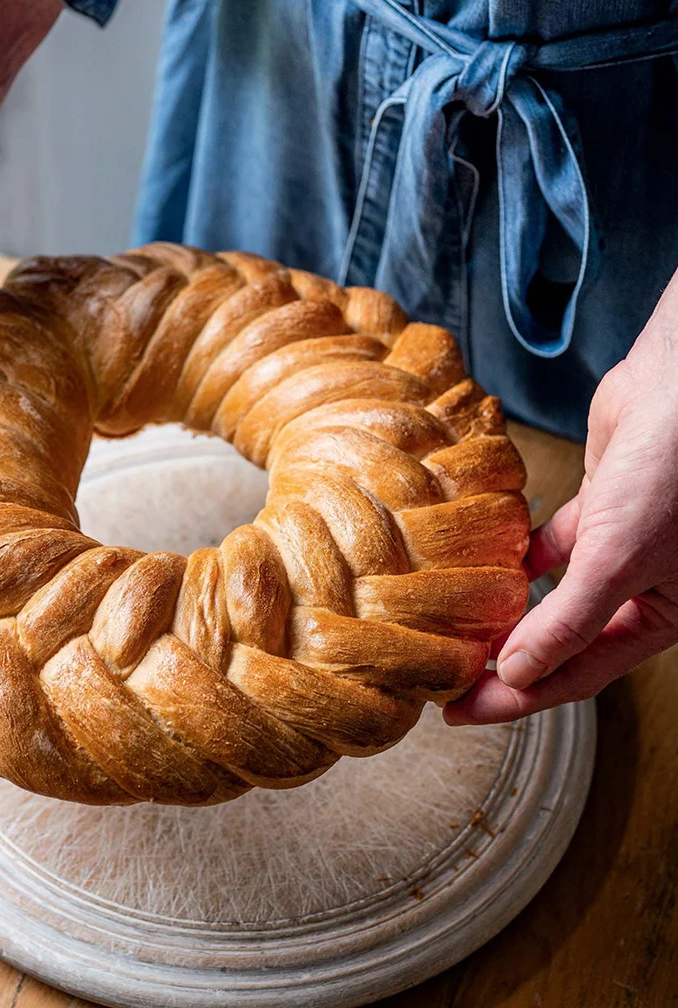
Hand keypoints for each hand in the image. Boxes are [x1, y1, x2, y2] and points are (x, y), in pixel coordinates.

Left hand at [446, 271, 677, 724]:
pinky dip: (516, 556)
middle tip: (444, 676)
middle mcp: (636, 590)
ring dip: (506, 612)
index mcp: (658, 618)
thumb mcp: (618, 560)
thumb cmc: (669, 475)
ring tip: (454, 629)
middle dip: (503, 662)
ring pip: (549, 598)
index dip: (516, 698)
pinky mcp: (595, 510)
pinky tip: (480, 567)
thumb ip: (568, 622)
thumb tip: (516, 674)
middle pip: (557, 643)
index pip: (575, 676)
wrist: (677, 387)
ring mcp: (613, 550)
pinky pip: (547, 546)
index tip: (460, 712)